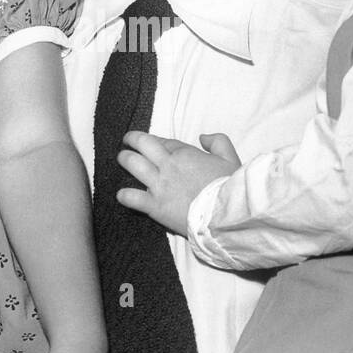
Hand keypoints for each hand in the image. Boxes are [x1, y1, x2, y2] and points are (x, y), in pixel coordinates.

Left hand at [116, 131, 240, 235]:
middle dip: (132, 139)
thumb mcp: (230, 158)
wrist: (225, 215)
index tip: (153, 143)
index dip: (156, 141)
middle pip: (142, 144)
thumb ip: (218, 142)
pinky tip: (122, 194)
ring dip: (124, 159)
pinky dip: (124, 195)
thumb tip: (203, 137)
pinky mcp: (154, 206)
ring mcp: (159, 185)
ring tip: (122, 159)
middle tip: (128, 140)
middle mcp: (168, 166)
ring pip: (132, 164)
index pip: (163, 141)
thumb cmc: (229, 187)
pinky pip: (131, 197)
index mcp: (185, 153)